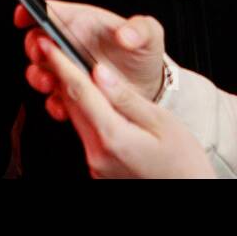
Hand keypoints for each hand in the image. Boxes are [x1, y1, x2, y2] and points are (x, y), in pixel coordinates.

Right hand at [14, 0, 165, 101]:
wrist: (150, 89)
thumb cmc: (144, 55)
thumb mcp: (149, 36)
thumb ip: (140, 29)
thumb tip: (125, 34)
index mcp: (82, 22)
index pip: (49, 10)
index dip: (31, 10)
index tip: (23, 16)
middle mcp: (70, 44)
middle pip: (36, 40)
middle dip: (34, 48)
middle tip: (44, 55)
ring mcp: (68, 69)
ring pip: (38, 70)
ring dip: (39, 76)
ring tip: (52, 81)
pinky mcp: (71, 92)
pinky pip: (53, 99)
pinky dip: (54, 102)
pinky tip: (66, 104)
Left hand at [28, 34, 213, 178]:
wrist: (188, 191)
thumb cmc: (183, 161)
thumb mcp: (161, 121)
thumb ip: (126, 97)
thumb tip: (100, 73)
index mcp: (113, 138)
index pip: (79, 93)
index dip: (61, 64)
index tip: (48, 44)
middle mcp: (98, 154)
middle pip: (72, 106)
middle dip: (60, 75)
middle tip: (51, 47)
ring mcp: (96, 165)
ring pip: (77, 119)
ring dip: (72, 93)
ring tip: (70, 68)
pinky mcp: (99, 171)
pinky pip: (86, 134)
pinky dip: (85, 113)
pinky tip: (92, 101)